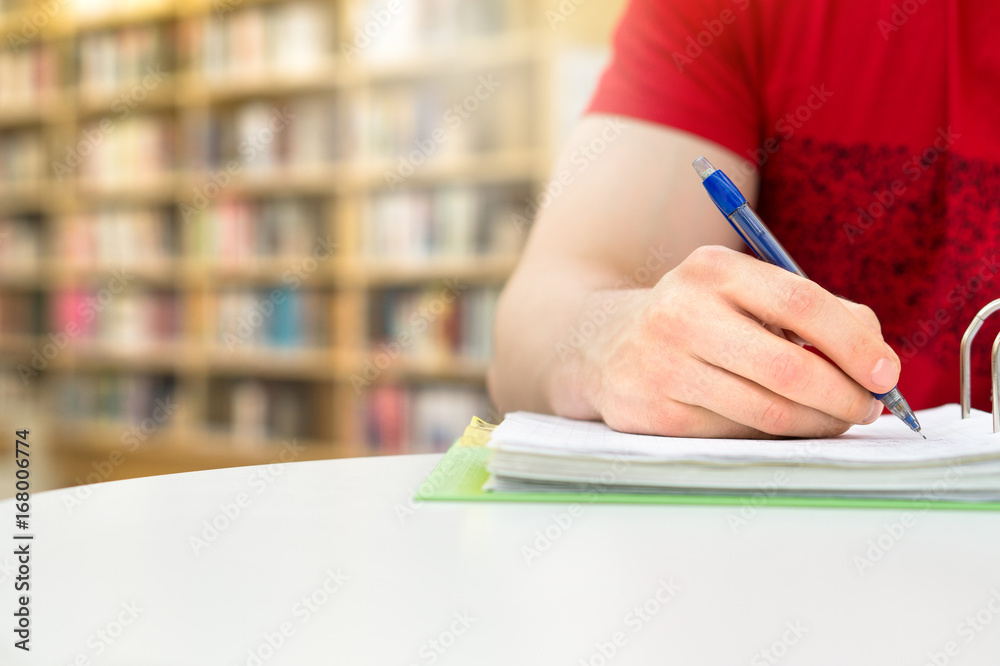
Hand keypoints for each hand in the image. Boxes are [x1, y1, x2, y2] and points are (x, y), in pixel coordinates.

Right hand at [581, 245, 899, 437]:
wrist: (603, 344)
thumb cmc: (697, 318)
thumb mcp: (742, 291)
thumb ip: (813, 311)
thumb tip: (876, 356)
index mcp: (712, 269)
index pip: (799, 302)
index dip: (852, 342)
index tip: (885, 372)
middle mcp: (681, 313)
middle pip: (787, 366)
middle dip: (843, 395)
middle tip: (866, 407)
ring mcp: (662, 366)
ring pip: (766, 412)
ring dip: (817, 424)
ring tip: (835, 419)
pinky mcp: (653, 414)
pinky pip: (736, 436)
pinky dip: (774, 437)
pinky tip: (782, 425)